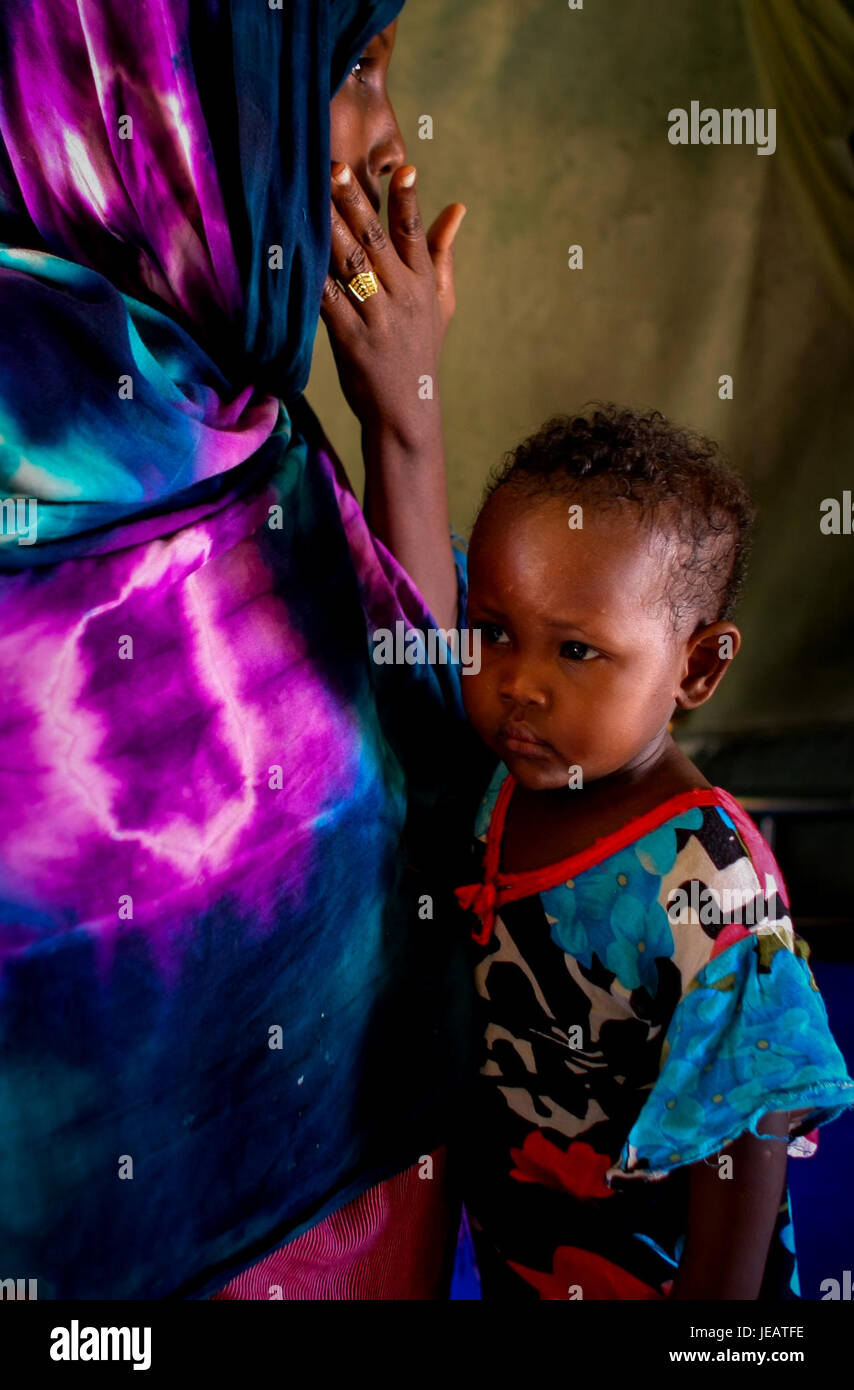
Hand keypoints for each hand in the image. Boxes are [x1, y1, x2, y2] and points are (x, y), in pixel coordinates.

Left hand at [320, 162, 465, 448]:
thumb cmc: (420, 353)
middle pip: (377, 241)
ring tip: (311, 197)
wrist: (405, 413)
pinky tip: (297, 253)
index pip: (416, 234)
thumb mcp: (441, 304)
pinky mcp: (352, 340)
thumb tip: (457, 207)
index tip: (404, 166)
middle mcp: (402, 297)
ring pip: (351, 265)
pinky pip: (329, 301)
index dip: (409, 200)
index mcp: (423, 284)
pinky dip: (314, 276)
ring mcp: (377, 318)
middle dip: (356, 202)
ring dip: (330, 228)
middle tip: (336, 167)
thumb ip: (443, 254)